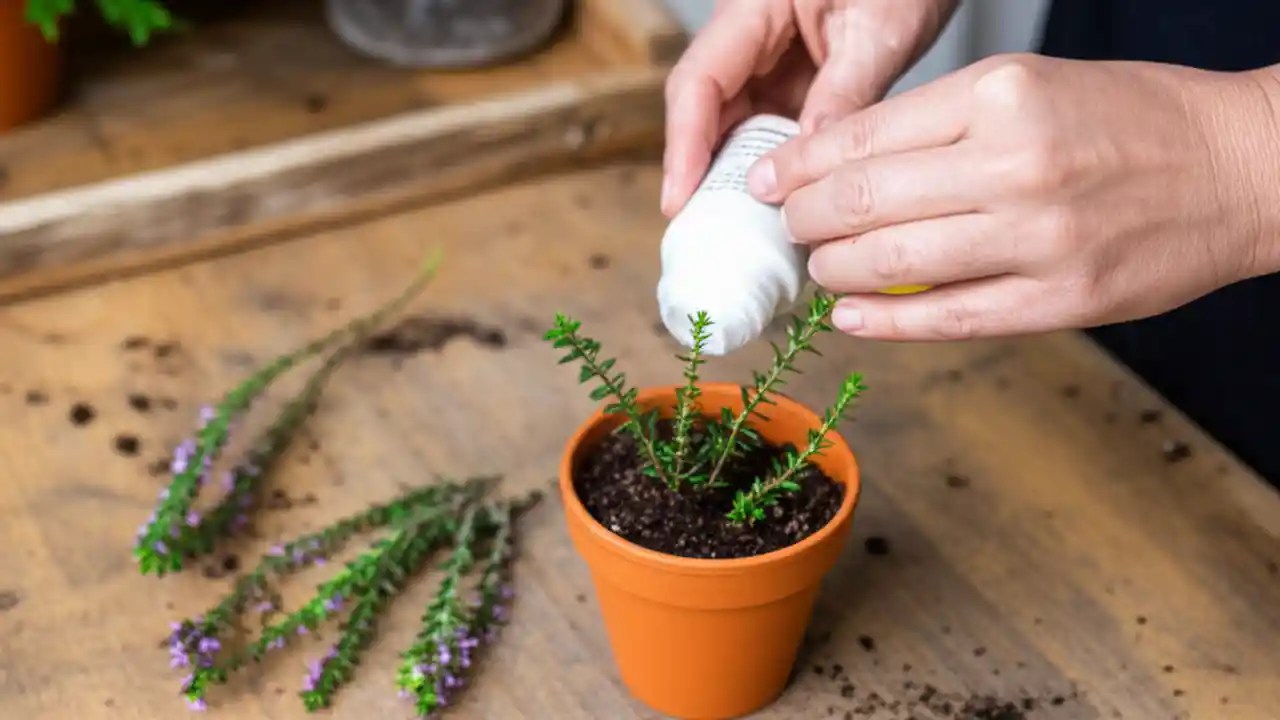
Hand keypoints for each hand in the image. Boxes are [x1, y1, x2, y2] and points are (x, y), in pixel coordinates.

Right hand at [661, 0, 956, 216]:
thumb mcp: (879, 30)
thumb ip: (844, 93)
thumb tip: (810, 162)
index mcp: (752, 9)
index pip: (699, 82)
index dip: (684, 145)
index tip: (680, 198)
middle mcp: (748, 37)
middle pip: (705, 111)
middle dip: (702, 172)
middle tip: (705, 232)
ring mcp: (767, 61)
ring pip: (736, 127)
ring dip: (738, 176)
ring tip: (740, 231)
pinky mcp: (792, 82)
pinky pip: (771, 130)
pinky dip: (773, 168)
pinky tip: (782, 206)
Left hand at [749, 54, 1279, 339]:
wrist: (1243, 168)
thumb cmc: (1133, 118)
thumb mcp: (1031, 85)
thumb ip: (938, 124)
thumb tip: (841, 166)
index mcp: (1001, 95)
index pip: (861, 137)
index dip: (797, 166)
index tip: (768, 181)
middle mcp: (1014, 163)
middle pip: (861, 201)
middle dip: (804, 219)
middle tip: (788, 225)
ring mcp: (1037, 237)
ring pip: (889, 263)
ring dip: (833, 270)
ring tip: (820, 267)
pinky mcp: (1060, 299)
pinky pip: (945, 318)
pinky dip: (883, 322)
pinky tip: (850, 318)